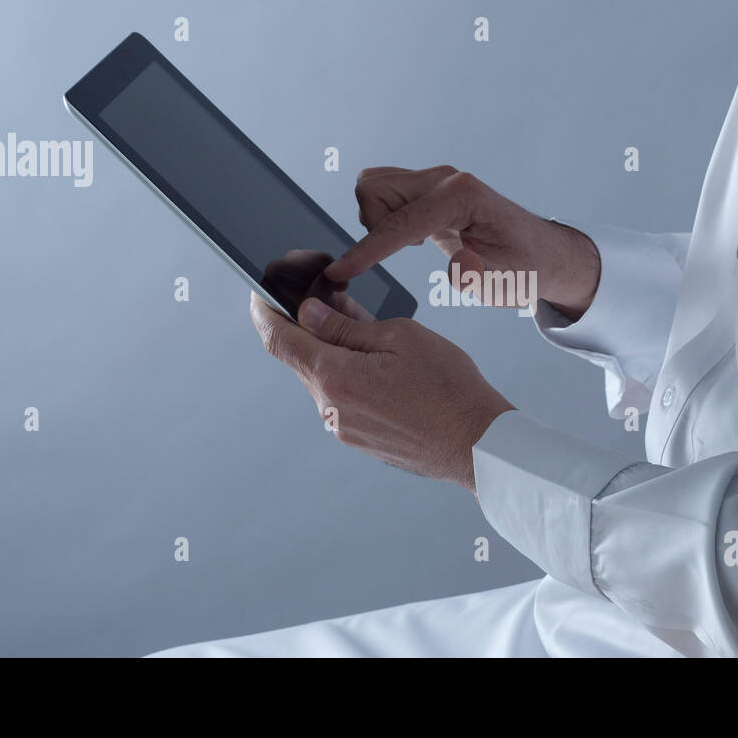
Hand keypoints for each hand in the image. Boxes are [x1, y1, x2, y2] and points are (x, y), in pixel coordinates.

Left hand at [251, 293, 514, 492]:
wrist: (478, 444)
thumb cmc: (449, 388)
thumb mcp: (400, 337)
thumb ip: (346, 325)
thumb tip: (309, 313)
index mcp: (335, 377)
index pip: (278, 340)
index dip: (264, 311)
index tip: (259, 293)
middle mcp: (331, 408)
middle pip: (301, 357)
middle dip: (309, 326)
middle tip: (331, 298)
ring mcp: (343, 428)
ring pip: (323, 378)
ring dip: (333, 351)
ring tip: (366, 330)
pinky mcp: (359, 439)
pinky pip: (341, 399)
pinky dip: (348, 374)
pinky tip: (377, 364)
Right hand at [324, 165, 601, 319]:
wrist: (539, 253)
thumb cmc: (524, 266)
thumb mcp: (505, 281)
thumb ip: (477, 272)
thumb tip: (457, 263)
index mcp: (462, 197)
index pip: (399, 222)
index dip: (366, 251)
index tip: (339, 272)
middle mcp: (445, 179)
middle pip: (375, 188)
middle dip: (374, 226)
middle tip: (406, 251)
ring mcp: (435, 180)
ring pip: (374, 186)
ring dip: (378, 220)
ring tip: (412, 244)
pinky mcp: (428, 189)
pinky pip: (384, 192)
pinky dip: (384, 216)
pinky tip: (413, 236)